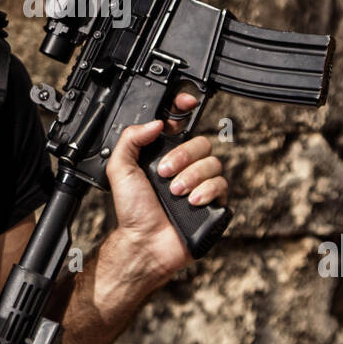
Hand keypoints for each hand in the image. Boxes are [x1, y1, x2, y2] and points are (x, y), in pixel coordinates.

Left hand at [103, 91, 227, 286]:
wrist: (145, 242)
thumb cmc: (132, 210)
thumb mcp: (120, 168)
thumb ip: (131, 139)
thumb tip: (156, 122)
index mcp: (164, 154)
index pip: (181, 124)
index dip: (186, 108)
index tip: (187, 101)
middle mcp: (185, 166)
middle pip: (201, 142)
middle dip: (182, 157)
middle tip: (164, 174)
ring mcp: (200, 183)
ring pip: (213, 162)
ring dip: (192, 176)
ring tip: (176, 193)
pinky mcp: (213, 201)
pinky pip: (222, 184)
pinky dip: (207, 190)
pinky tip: (193, 201)